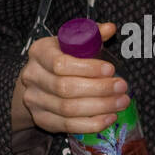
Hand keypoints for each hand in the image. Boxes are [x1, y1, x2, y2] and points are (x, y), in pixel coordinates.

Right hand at [11, 20, 129, 134]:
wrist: (37, 82)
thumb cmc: (60, 59)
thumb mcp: (72, 43)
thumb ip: (91, 36)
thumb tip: (110, 28)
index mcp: (39, 52)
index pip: (61, 63)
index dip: (88, 68)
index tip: (111, 69)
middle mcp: (32, 76)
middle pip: (66, 88)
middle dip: (99, 89)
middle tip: (122, 87)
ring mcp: (34, 100)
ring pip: (68, 109)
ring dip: (100, 107)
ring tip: (122, 102)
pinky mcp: (41, 119)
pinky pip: (68, 125)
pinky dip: (91, 124)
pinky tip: (109, 118)